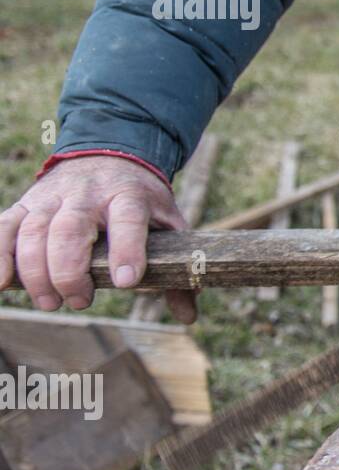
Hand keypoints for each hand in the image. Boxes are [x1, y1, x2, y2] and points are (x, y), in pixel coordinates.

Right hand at [0, 155, 197, 322]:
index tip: (126, 281)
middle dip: (70, 271)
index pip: (128, 219)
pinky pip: (3, 228)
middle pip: (70, 229)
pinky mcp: (25, 205)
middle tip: (80, 301)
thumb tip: (189, 316)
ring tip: (51, 302)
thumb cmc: (140, 200)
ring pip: (34, 231)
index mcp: (129, 195)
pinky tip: (2, 283)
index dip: (127, 249)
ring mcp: (52, 198)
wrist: (109, 153)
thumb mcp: (167, 223)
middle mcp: (88, 194)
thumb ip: (175, 267)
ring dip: (36, 271)